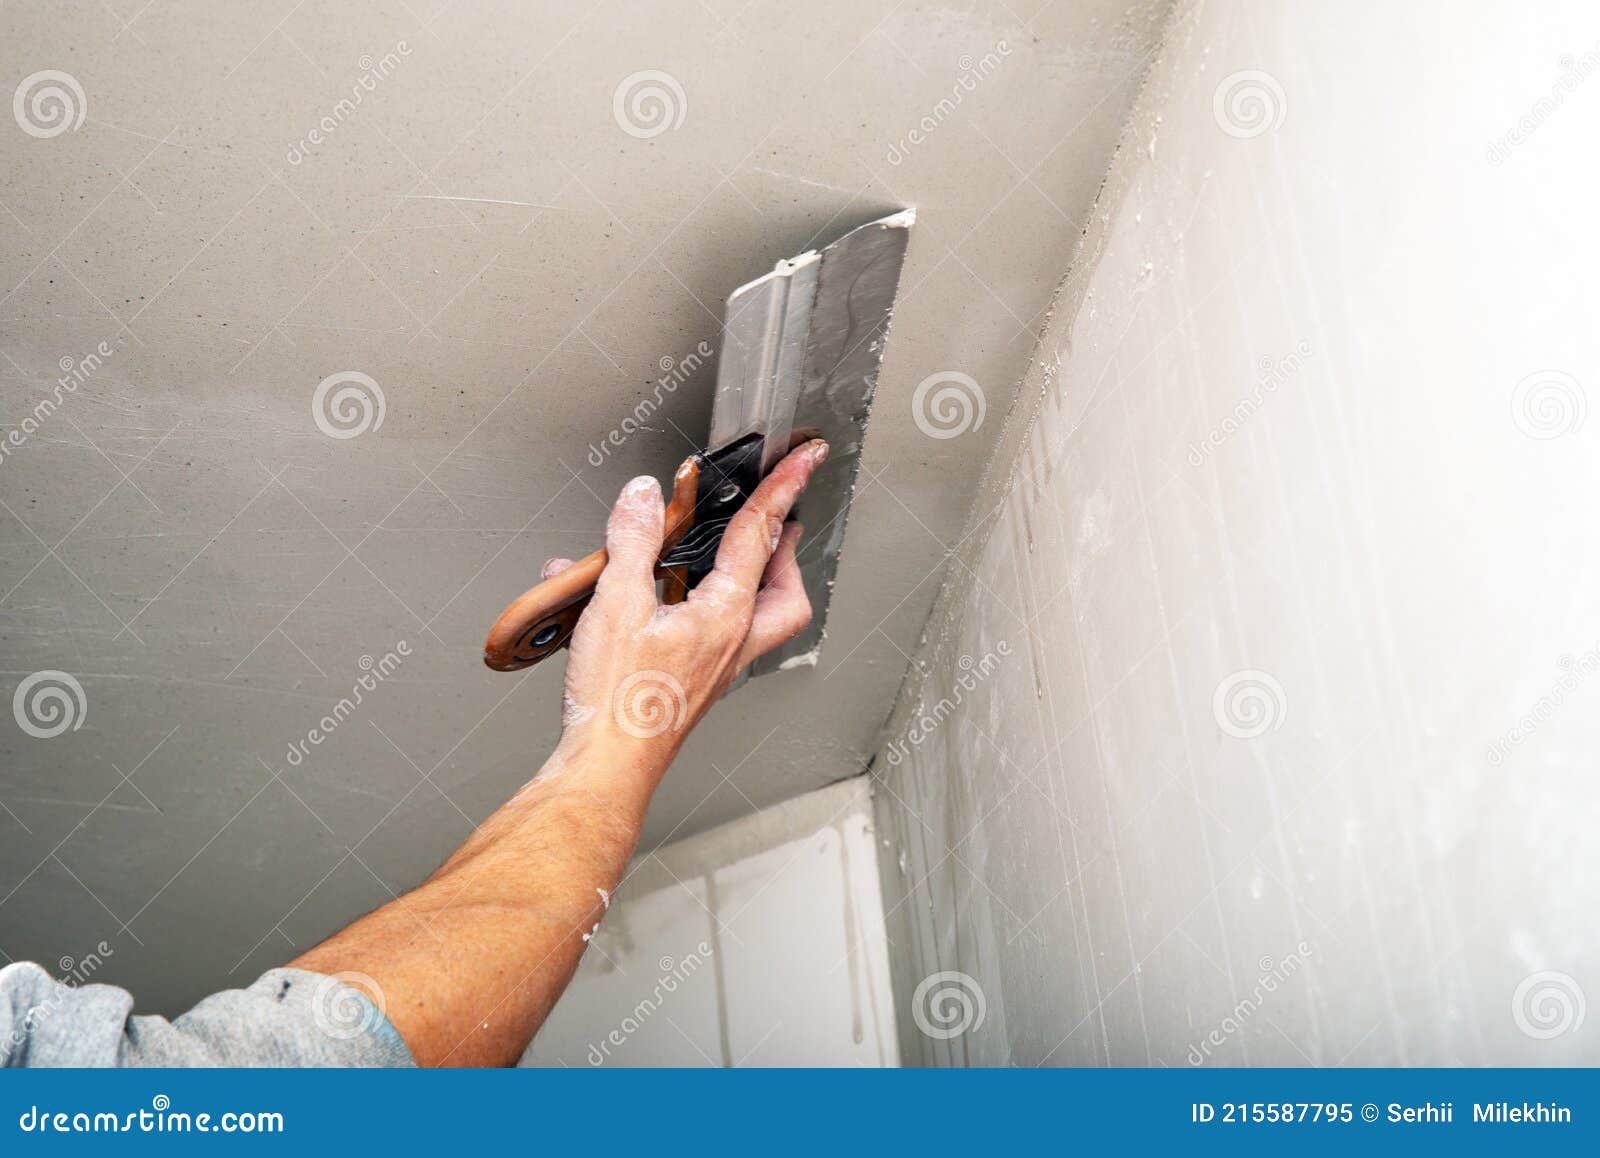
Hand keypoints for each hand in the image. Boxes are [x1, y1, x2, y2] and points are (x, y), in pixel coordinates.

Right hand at [546, 438, 827, 777]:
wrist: (605, 767)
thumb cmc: (619, 703)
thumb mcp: (616, 604)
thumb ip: (632, 543)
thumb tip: (643, 497)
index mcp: (725, 615)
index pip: (761, 537)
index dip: (782, 490)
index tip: (805, 460)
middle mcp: (731, 643)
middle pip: (787, 594)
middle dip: (786, 554)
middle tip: (780, 524)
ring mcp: (715, 667)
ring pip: (754, 618)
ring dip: (743, 580)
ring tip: (713, 552)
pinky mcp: (691, 684)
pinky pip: (711, 636)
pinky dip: (695, 607)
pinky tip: (648, 599)